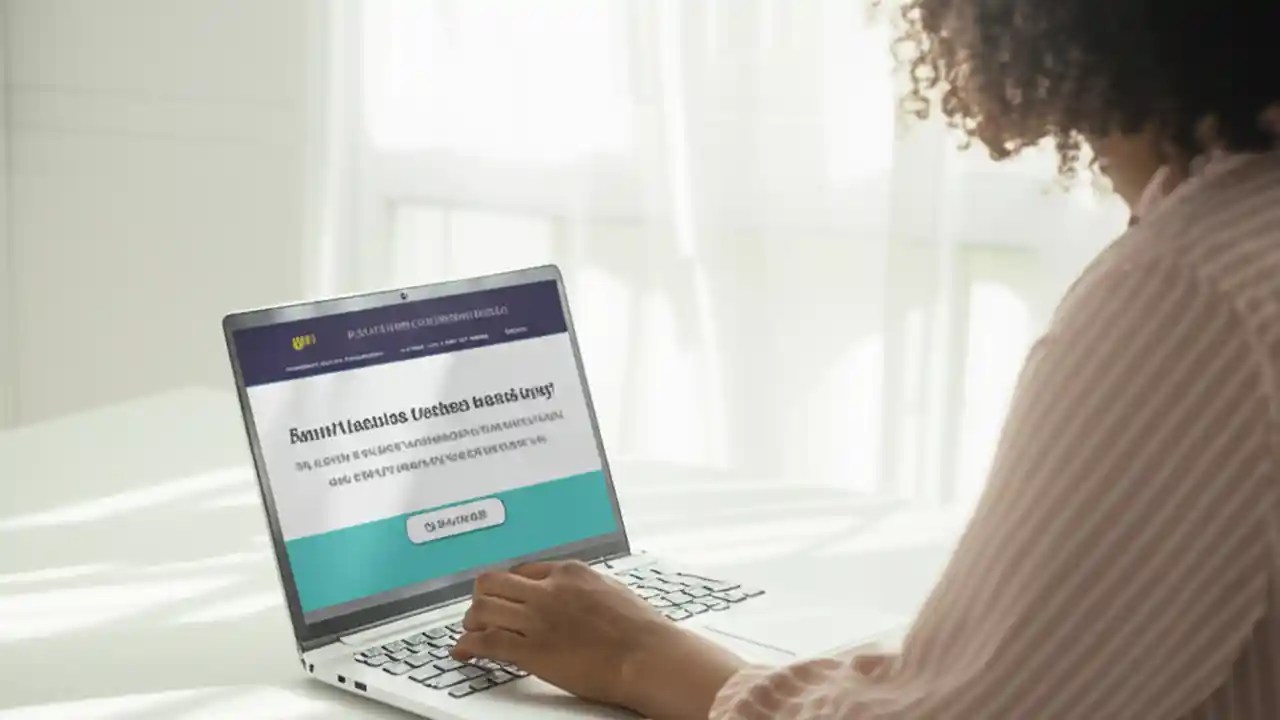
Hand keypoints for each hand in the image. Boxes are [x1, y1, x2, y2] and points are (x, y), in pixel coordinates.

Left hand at [452, 560, 745, 718]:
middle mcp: (547, 590)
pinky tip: (464, 652)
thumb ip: (585, 589)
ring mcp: (537, 619)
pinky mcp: (530, 650)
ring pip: (483, 608)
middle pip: (493, 582)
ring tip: (470, 632)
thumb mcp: (612, 591)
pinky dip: (468, 646)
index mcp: (569, 572)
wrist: (647, 656)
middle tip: (480, 612)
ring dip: (471, 621)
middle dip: (482, 597)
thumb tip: (576, 596)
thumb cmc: (641, 629)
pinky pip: (486, 642)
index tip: (506, 598)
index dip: (509, 587)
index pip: (522, 570)